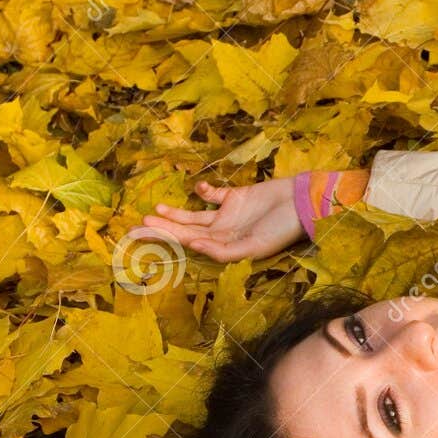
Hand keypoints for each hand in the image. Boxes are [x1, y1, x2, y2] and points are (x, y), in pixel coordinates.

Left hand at [141, 177, 304, 262]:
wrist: (302, 203)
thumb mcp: (255, 246)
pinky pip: (215, 195)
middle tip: (136, 228)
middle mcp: (224, 232)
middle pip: (186, 231)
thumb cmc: (283, 229)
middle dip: (163, 230)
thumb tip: (193, 244)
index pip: (189, 245)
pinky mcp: (237, 196)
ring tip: (155, 211)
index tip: (145, 238)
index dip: (167, 241)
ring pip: (195, 216)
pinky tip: (198, 188)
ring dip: (176, 214)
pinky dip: (204, 191)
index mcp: (226, 246)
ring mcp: (229, 214)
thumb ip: (224, 250)